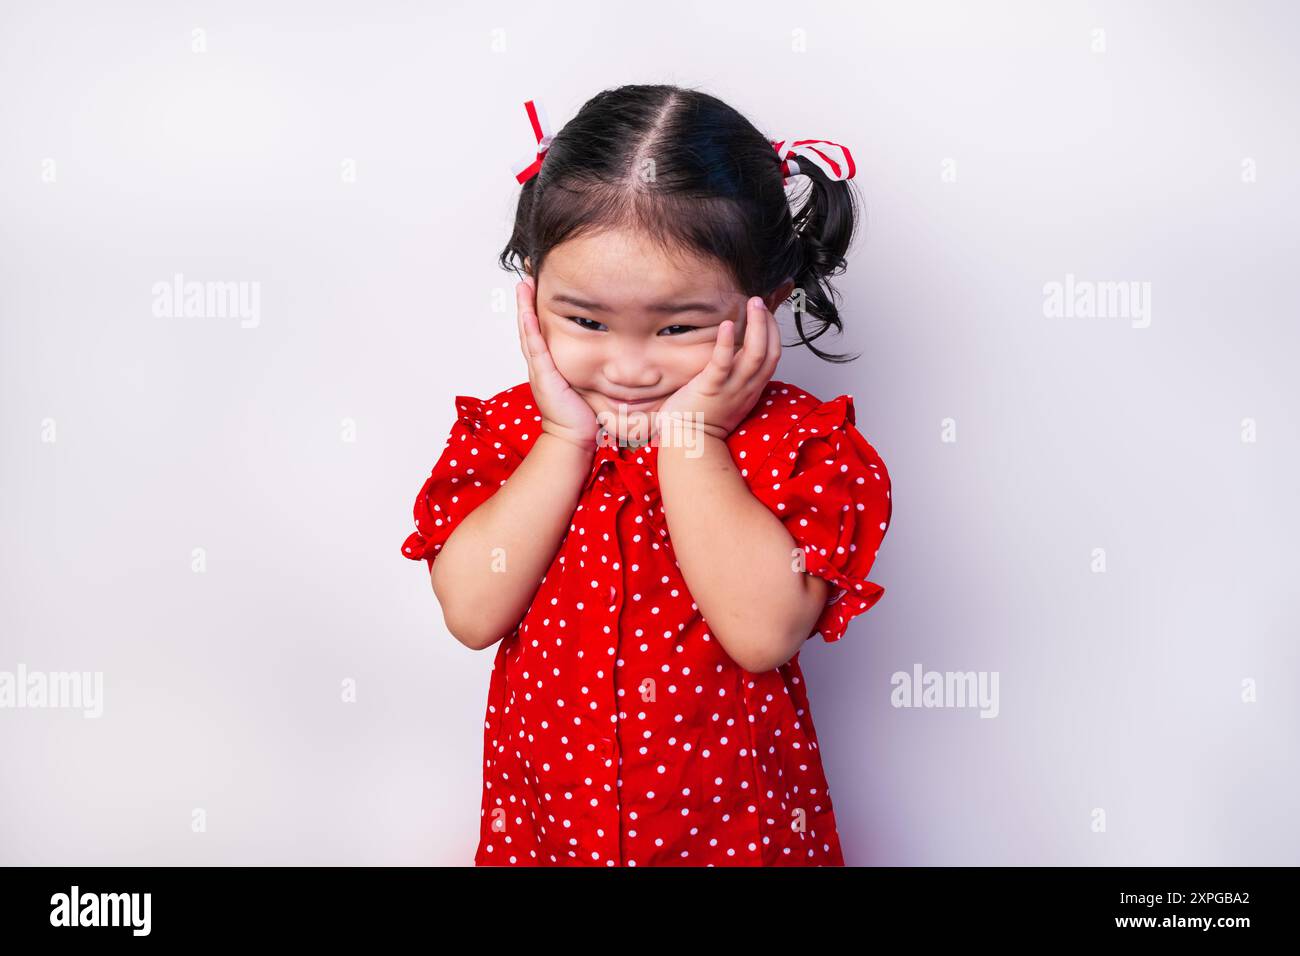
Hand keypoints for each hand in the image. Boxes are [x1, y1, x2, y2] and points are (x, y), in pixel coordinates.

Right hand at [515, 276, 598, 451]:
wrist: (575, 437)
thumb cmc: (584, 412)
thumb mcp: (588, 379)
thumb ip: (594, 362)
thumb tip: (614, 344)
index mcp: (550, 360)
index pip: (541, 325)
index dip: (537, 302)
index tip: (538, 278)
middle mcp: (541, 361)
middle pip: (530, 322)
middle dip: (526, 297)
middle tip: (526, 270)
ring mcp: (540, 368)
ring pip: (528, 330)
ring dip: (524, 306)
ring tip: (523, 282)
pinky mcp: (544, 376)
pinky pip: (535, 347)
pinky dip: (530, 328)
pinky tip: (527, 310)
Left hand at [654, 296, 780, 442]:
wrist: (688, 441)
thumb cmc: (703, 417)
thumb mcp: (729, 396)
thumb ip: (736, 376)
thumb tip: (735, 354)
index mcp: (752, 389)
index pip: (773, 357)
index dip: (774, 333)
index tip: (767, 314)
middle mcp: (747, 388)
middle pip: (770, 352)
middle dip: (769, 324)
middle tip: (760, 301)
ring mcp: (731, 388)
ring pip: (754, 354)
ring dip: (757, 326)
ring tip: (753, 304)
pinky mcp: (710, 388)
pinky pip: (723, 363)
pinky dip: (727, 343)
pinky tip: (727, 324)